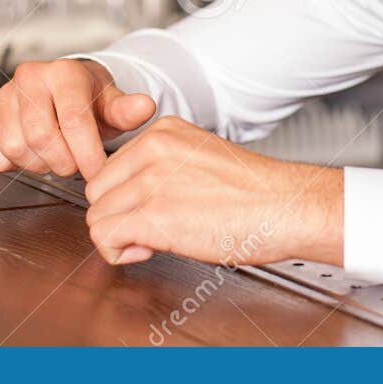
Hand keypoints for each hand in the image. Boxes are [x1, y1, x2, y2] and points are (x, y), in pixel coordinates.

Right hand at [0, 58, 155, 177]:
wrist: (65, 90)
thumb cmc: (89, 100)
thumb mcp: (113, 103)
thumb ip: (128, 110)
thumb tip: (145, 106)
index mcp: (63, 73)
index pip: (73, 120)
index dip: (87, 154)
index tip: (98, 173)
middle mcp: (29, 79)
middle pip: (41, 137)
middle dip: (63, 162)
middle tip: (76, 166)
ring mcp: (3, 97)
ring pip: (15, 146)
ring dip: (39, 164)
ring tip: (56, 158)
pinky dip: (5, 161)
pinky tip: (29, 156)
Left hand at [83, 116, 342, 267]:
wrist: (285, 206)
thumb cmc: (257, 192)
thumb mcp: (201, 158)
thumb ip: (164, 167)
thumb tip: (135, 196)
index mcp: (164, 131)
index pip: (112, 166)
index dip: (126, 196)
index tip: (150, 209)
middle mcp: (153, 149)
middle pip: (98, 191)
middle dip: (117, 215)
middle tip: (150, 229)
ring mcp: (151, 181)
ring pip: (97, 216)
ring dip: (119, 235)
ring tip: (153, 240)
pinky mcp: (153, 215)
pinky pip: (105, 237)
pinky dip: (119, 252)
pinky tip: (148, 250)